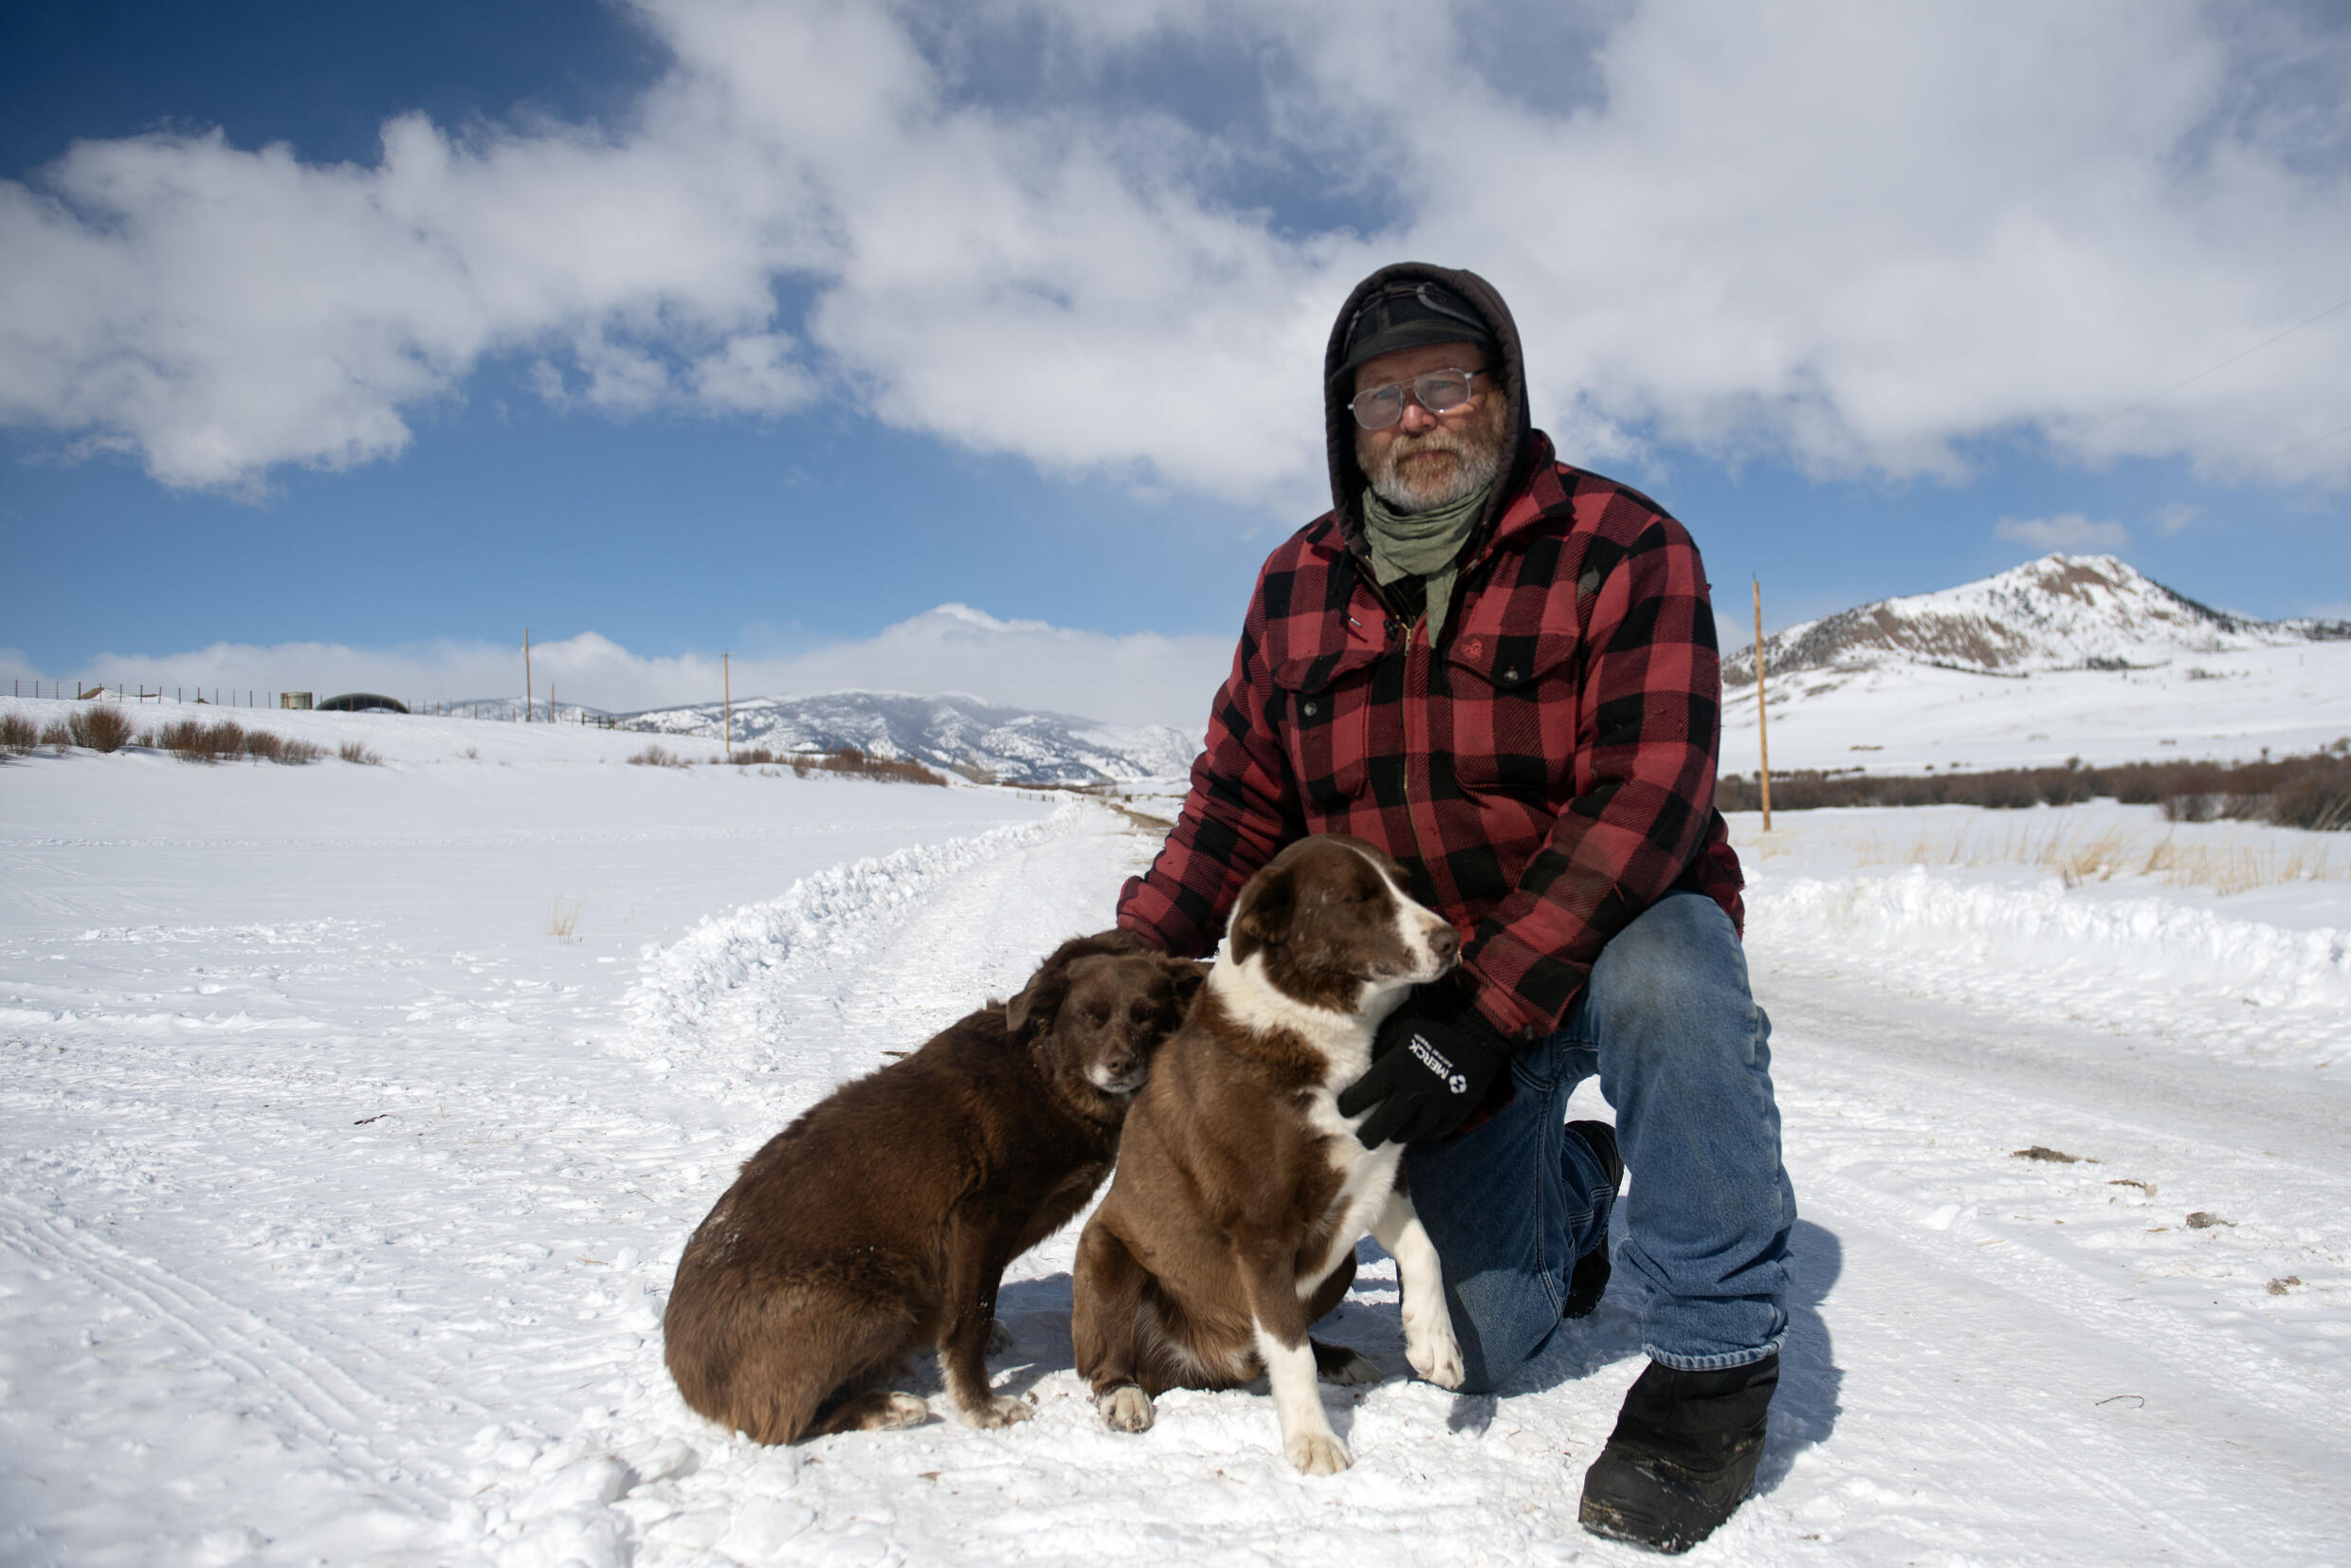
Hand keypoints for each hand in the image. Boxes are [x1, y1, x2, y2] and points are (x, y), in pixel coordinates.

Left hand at [1335, 980, 1514, 1147]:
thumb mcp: (1400, 1026)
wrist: (1481, 1025)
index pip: (1361, 1097)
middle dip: (1368, 1135)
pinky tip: (1417, 1130)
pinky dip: (1424, 1133)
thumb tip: (1367, 1069)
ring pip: (1409, 1132)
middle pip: (1382, 1125)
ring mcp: (1436, 1105)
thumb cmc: (1435, 1019)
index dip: (1348, 1105)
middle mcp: (1412, 1092)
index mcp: (1395, 1069)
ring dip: (1396, 1134)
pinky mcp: (1457, 1110)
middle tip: (1362, 1138)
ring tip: (1389, 1135)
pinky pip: (1435, 1132)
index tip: (1344, 1108)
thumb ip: (1381, 1049)